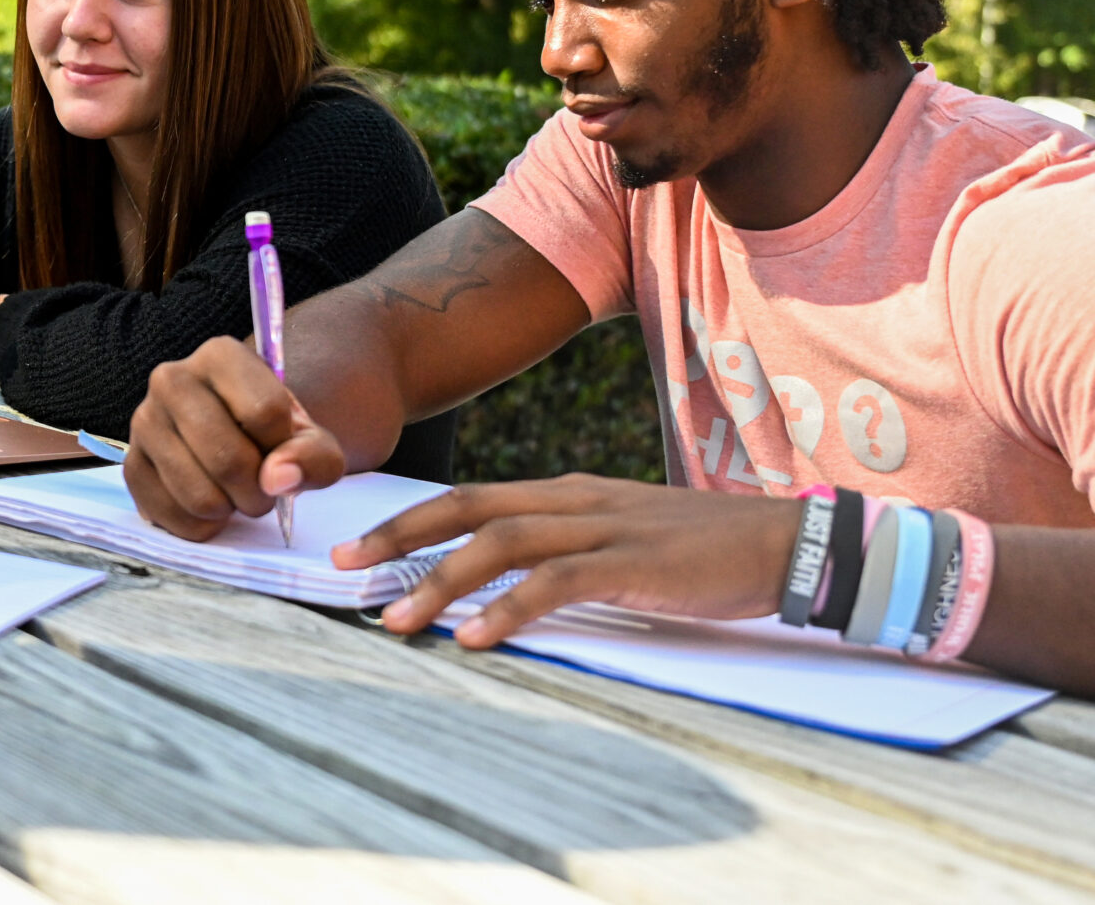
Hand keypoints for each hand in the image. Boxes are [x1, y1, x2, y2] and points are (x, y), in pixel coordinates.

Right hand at [125, 335, 348, 540]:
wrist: (232, 444)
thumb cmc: (271, 436)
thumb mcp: (310, 440)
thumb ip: (312, 456)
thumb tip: (276, 479)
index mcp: (221, 355)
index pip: (265, 412)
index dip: (284, 449)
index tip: (281, 452)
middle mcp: (172, 378)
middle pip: (228, 458)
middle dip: (257, 493)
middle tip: (261, 491)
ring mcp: (143, 421)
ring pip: (198, 494)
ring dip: (228, 511)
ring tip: (233, 494)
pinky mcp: (131, 463)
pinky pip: (171, 514)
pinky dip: (199, 526)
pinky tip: (208, 506)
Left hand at [332, 474, 801, 646]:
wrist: (787, 542)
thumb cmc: (699, 551)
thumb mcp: (617, 539)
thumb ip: (562, 550)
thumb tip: (499, 582)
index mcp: (565, 494)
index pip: (470, 500)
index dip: (409, 520)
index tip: (356, 547)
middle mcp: (573, 501)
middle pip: (468, 509)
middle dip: (399, 538)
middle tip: (344, 567)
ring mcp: (604, 529)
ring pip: (501, 545)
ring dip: (442, 583)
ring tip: (398, 620)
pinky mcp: (635, 565)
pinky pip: (558, 584)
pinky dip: (511, 609)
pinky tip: (478, 637)